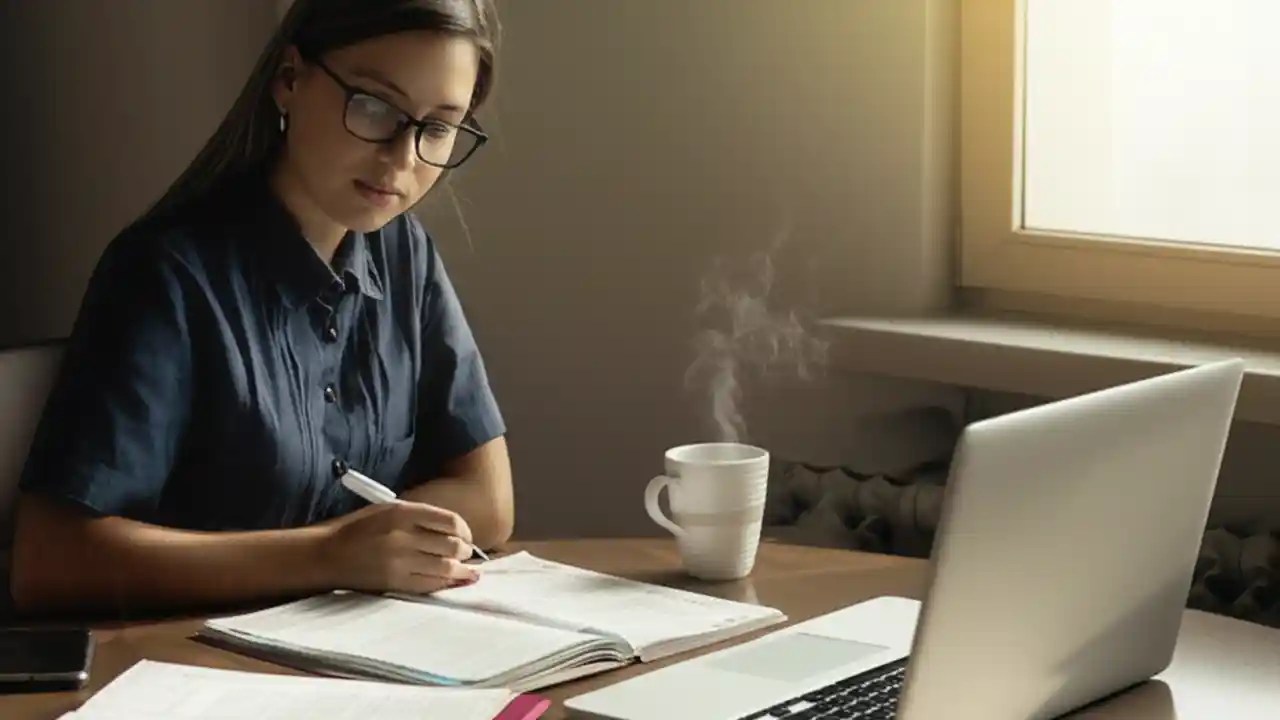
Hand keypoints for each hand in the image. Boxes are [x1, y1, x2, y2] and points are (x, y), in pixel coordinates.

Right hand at [317, 501, 480, 594]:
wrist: (326, 554)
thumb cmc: (358, 529)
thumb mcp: (388, 510)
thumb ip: (419, 516)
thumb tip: (453, 529)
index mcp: (403, 513)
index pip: (450, 521)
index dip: (464, 531)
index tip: (465, 536)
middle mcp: (403, 536)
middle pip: (452, 545)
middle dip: (465, 551)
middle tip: (466, 554)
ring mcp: (399, 561)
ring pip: (446, 568)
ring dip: (461, 570)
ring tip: (467, 570)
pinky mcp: (394, 582)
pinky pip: (430, 584)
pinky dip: (446, 583)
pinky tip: (455, 581)